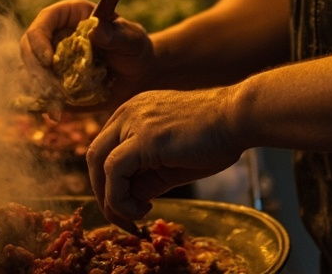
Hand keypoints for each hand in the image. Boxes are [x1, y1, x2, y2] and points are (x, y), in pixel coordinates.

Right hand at [19, 0, 154, 107]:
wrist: (137, 76)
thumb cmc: (135, 49)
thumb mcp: (131, 39)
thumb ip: (116, 34)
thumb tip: (95, 30)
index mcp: (69, 15)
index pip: (43, 22)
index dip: (39, 40)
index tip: (50, 61)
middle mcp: (54, 35)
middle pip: (28, 48)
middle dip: (35, 70)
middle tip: (51, 89)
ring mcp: (51, 60)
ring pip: (31, 72)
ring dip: (40, 89)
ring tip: (58, 107)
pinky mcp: (53, 82)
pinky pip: (40, 92)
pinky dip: (46, 103)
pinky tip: (57, 113)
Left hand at [87, 88, 243, 231]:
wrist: (238, 118)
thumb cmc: (214, 137)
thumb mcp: (172, 159)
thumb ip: (147, 175)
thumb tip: (130, 199)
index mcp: (133, 112)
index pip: (105, 149)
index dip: (110, 182)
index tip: (132, 206)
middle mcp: (127, 112)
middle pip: (93, 156)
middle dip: (103, 193)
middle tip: (124, 219)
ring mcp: (133, 122)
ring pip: (97, 164)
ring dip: (110, 200)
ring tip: (135, 217)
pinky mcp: (143, 138)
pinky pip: (113, 172)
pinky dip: (120, 198)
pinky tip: (143, 209)